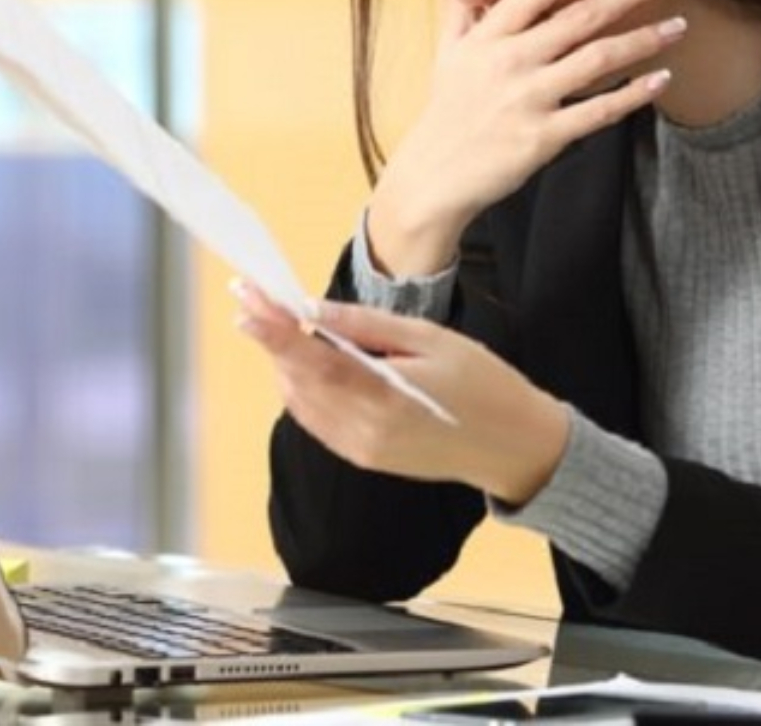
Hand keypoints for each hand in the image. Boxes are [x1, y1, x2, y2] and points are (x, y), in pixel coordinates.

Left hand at [233, 280, 567, 503]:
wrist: (514, 446)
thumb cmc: (482, 383)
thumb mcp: (430, 338)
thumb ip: (367, 326)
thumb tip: (313, 310)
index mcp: (385, 398)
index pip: (313, 361)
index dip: (274, 332)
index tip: (247, 303)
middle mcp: (365, 431)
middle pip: (298, 381)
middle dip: (273, 340)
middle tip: (257, 302)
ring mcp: (362, 450)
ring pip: (301, 402)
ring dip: (285, 364)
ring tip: (279, 326)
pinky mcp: (364, 458)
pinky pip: (317, 421)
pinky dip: (304, 389)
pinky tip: (307, 363)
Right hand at [366, 0, 682, 274]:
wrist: (434, 176)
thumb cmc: (445, 110)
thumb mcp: (446, 51)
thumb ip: (458, 0)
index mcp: (488, 37)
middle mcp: (510, 62)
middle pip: (580, 16)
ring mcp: (528, 99)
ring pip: (597, 60)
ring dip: (643, 40)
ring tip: (679, 25)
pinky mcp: (543, 137)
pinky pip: (598, 112)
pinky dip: (633, 95)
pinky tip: (661, 79)